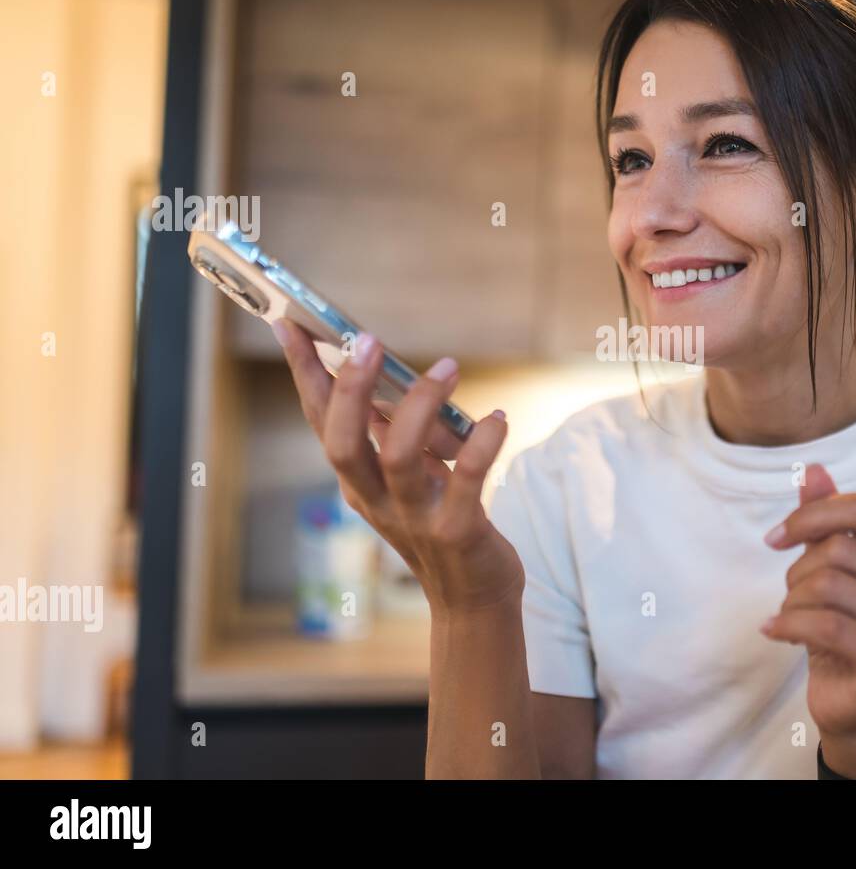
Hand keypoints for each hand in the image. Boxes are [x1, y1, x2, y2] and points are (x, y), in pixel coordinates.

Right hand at [273, 319, 523, 614]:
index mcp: (358, 483)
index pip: (321, 422)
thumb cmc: (442, 528)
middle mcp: (377, 501)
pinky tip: (498, 419)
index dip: (305, 374)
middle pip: (343, 443)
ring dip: (421, 405)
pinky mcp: (458, 532)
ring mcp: (414, 519)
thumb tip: (390, 380)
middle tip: (365, 339)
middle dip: (350, 389)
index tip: (289, 324)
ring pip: (400, 457)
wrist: (473, 599)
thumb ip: (395, 437)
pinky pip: (467, 480)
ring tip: (448, 366)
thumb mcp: (409, 481)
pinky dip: (483, 443)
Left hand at [761, 464, 855, 764]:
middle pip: (841, 548)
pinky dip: (788, 624)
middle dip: (798, 568)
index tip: (775, 537)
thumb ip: (826, 517)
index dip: (811, 516)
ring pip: (829, 586)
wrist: (852, 702)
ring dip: (792, 599)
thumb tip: (812, 468)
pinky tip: (774, 630)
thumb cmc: (844, 626)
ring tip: (788, 614)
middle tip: (789, 592)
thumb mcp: (832, 567)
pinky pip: (827, 626)